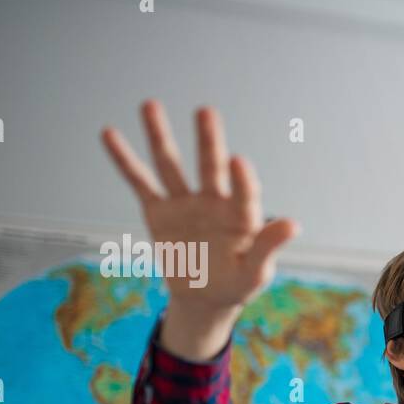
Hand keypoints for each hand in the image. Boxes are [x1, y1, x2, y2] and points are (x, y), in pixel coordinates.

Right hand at [101, 101, 297, 356]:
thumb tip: (293, 224)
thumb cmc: (237, 284)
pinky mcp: (158, 212)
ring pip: (171, 165)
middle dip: (208, 141)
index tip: (237, 161)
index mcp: (241, 216)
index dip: (242, 179)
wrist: (205, 298)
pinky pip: (139, 182)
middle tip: (206, 112)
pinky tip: (110, 134)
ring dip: (160, 136)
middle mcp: (213, 201)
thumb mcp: (255, 272)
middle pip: (209, 166)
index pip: (244, 193)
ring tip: (150, 105)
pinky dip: (124, 160)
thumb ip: (267, 247)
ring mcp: (184, 204)